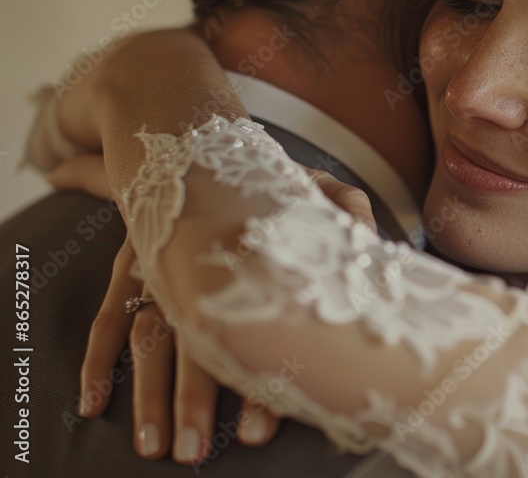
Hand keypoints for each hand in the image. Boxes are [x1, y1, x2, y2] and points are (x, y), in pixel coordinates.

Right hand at [57, 154, 376, 462]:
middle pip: (195, 339)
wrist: (205, 140)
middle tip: (195, 454)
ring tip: (152, 447)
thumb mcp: (320, 190)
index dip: (256, 384)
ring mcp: (160, 261)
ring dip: (147, 394)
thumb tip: (374, 248)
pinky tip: (93, 404)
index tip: (257, 433)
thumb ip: (348, 213)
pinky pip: (109, 313)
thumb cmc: (275, 183)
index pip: (255, 327)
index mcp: (248, 250)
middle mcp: (200, 260)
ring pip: (149, 335)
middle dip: (195, 402)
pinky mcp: (131, 261)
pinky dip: (98, 359)